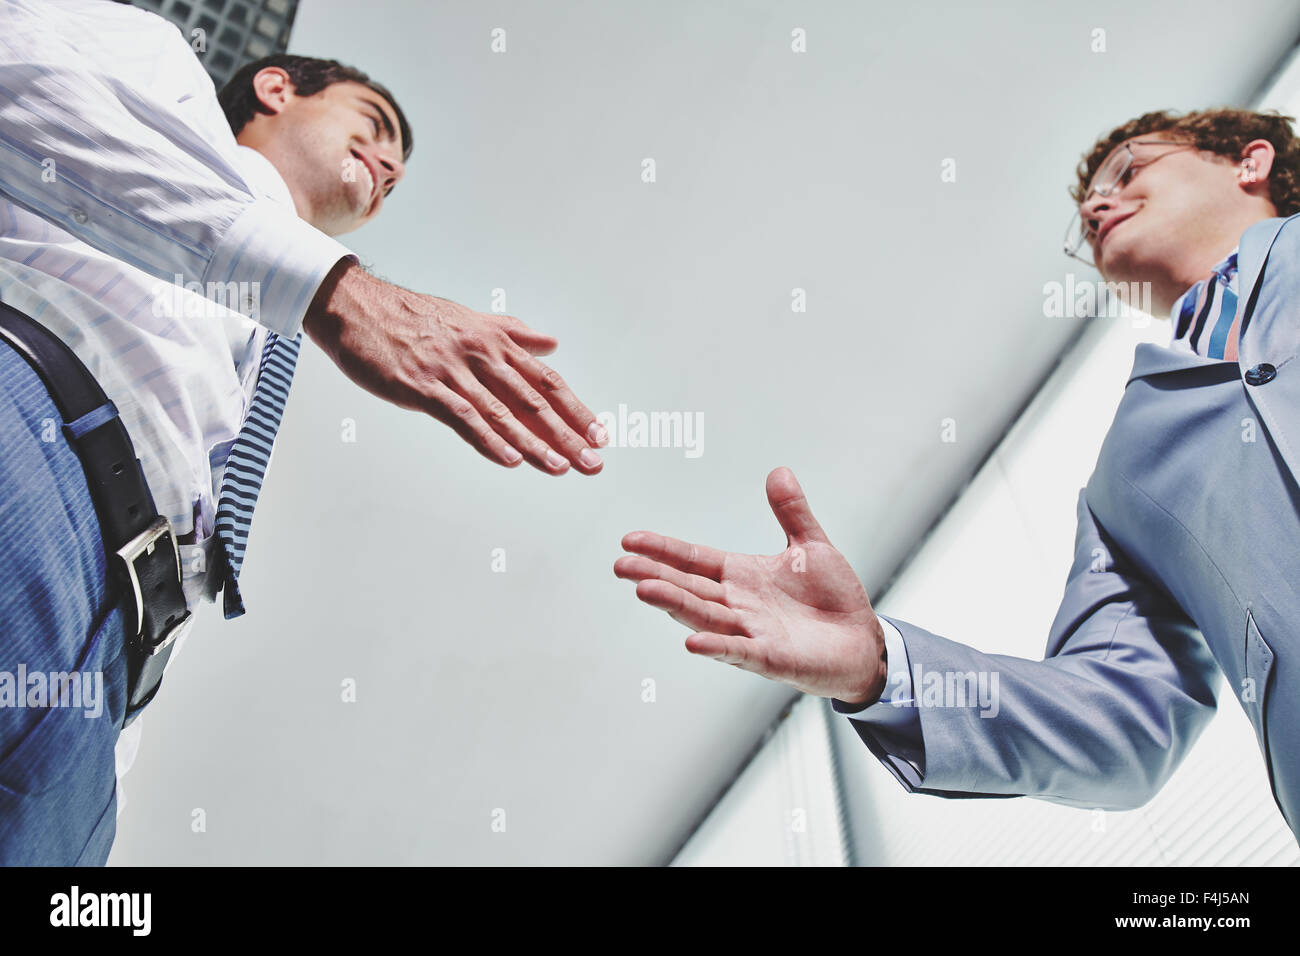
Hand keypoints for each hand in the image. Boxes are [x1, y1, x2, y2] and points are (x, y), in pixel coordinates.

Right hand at [304, 260, 608, 473]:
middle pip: (533, 399)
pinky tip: (510, 459)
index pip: (545, 380)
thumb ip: (513, 333)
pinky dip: (489, 440)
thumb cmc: (411, 315)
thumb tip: (551, 344)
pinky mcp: (422, 387)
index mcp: (494, 340)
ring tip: (561, 467)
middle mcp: (480, 354)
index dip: (575, 409)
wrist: (355, 305)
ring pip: (503, 411)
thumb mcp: (469, 318)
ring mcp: (452, 371)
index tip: (599, 434)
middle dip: (567, 432)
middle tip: (592, 460)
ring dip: (534, 443)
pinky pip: (463, 418)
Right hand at [614, 466, 886, 704]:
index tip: (630, 539)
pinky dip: (716, 645)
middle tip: (621, 564)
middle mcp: (738, 604)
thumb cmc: (834, 599)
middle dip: (654, 575)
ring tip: (644, 590)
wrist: (862, 641)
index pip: (694, 560)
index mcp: (741, 576)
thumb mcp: (811, 545)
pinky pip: (738, 650)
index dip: (663, 549)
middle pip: (688, 587)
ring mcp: (750, 631)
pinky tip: (692, 640)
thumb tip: (779, 472)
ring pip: (704, 615)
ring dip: (674, 604)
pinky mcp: (769, 657)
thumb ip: (791, 512)